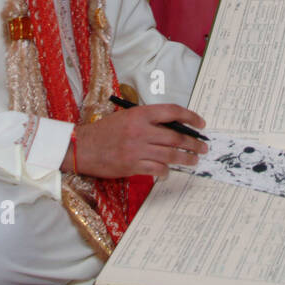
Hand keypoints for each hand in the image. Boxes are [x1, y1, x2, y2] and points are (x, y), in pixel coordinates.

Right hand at [70, 104, 206, 179]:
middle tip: (203, 147)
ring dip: (186, 158)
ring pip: (170, 154)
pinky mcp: (132, 165)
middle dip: (193, 143)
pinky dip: (165, 171)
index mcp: (140, 114)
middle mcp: (141, 130)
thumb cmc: (104, 131)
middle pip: (176, 136)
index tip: (201, 124)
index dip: (190, 117)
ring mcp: (137, 149)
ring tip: (194, 160)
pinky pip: (157, 169)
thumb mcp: (126, 117)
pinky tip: (168, 172)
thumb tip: (173, 127)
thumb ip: (147, 120)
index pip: (172, 112)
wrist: (81, 147)